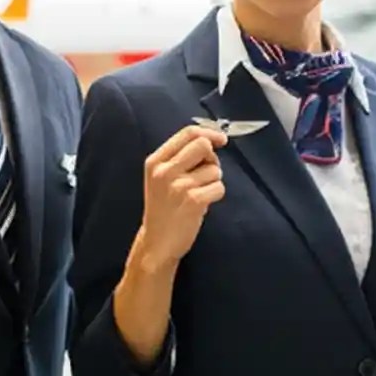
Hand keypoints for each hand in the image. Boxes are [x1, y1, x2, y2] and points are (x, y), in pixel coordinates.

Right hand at [138, 125, 227, 267]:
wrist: (157, 243)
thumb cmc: (163, 208)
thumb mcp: (160, 177)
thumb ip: (179, 157)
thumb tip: (211, 139)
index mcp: (155, 161)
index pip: (188, 133)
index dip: (209, 133)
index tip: (220, 139)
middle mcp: (165, 171)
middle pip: (204, 145)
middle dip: (212, 157)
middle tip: (206, 173)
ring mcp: (179, 186)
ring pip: (214, 169)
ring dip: (213, 181)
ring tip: (198, 193)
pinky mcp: (193, 201)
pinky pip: (219, 187)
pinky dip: (216, 195)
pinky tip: (202, 205)